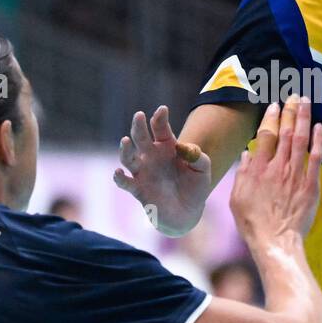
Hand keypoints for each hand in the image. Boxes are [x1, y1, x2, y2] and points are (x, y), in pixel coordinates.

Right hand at [114, 105, 211, 235]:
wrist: (188, 213)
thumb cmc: (195, 186)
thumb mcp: (203, 169)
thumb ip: (198, 157)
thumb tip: (185, 147)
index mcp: (167, 146)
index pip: (160, 128)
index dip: (160, 118)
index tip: (162, 109)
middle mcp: (151, 156)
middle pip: (141, 137)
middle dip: (139, 125)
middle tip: (139, 115)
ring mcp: (143, 172)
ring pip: (128, 157)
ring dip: (124, 149)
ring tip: (125, 140)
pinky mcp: (138, 189)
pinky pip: (125, 182)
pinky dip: (119, 178)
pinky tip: (118, 173)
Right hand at [230, 95, 321, 248]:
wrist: (275, 242)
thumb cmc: (253, 223)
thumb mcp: (237, 198)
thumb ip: (242, 174)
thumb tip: (246, 154)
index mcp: (258, 169)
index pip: (266, 135)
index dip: (271, 118)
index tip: (275, 105)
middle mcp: (278, 167)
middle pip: (285, 132)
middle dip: (290, 111)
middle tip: (294, 96)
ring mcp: (295, 175)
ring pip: (301, 140)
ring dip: (304, 118)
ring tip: (306, 102)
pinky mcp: (310, 185)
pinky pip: (316, 158)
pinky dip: (318, 141)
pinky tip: (320, 127)